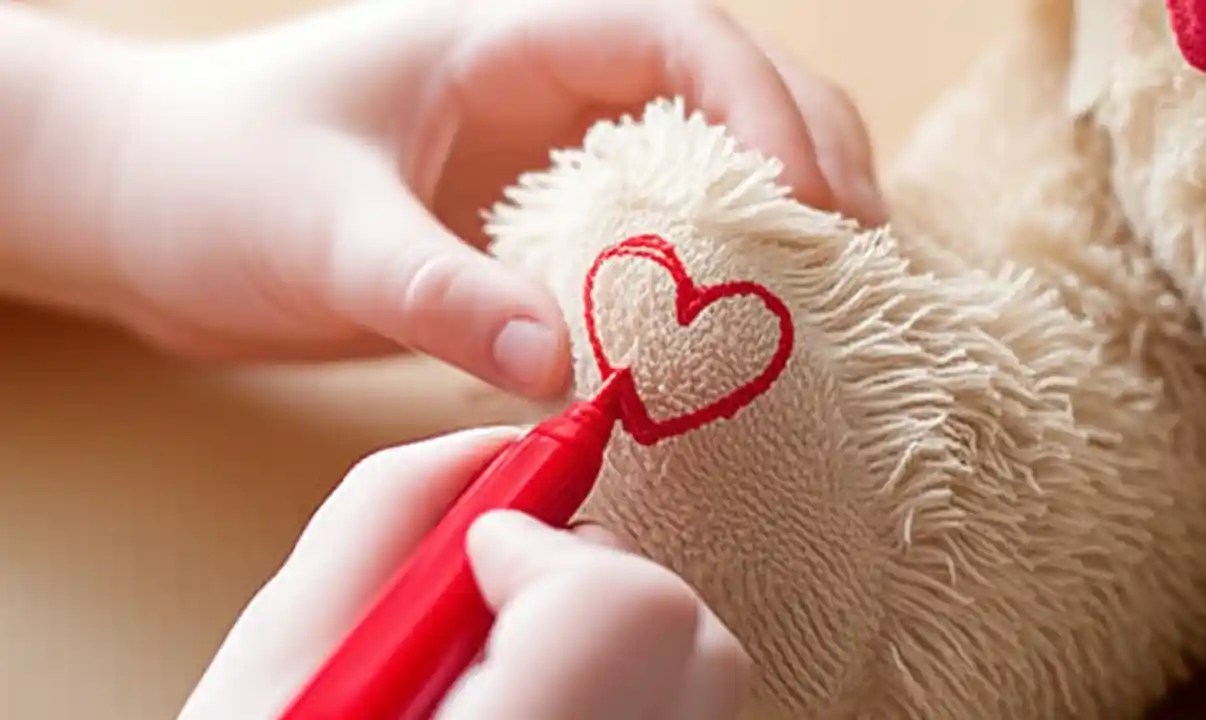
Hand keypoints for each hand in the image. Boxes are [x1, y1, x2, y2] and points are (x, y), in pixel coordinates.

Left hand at [1, 0, 881, 398]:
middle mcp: (541, 85)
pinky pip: (643, 235)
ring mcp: (539, 155)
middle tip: (860, 253)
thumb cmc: (212, 182)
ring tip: (828, 294)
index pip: (676, 35)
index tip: (812, 203)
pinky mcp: (525, 224)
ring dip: (768, 214)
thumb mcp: (322, 232)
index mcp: (506, 36)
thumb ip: (438, 293)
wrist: (146, 214)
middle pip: (720, 86)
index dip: (763, 107)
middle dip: (805, 152)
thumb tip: (559, 366)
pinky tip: (726, 331)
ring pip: (695, 160)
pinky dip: (698, 273)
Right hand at [178, 428, 750, 719]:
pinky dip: (619, 688)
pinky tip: (534, 702)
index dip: (551, 550)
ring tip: (499, 676)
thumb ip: (382, 522)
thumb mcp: (275, 669)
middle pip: (693, 641)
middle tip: (491, 614)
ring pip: (697, 681)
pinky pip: (680, 715)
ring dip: (605, 640)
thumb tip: (490, 449)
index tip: (482, 554)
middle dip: (590, 583)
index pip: (625, 615)